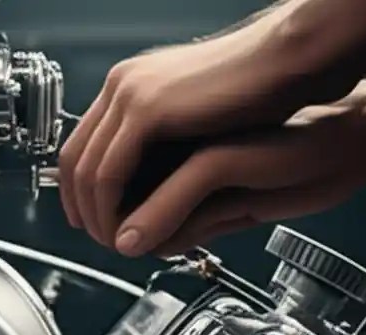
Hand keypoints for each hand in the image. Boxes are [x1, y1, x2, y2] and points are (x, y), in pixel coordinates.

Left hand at [58, 9, 357, 248]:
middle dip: (80, 206)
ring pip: (88, 170)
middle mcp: (122, 85)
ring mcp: (130, 95)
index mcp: (132, 84)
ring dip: (95, 214)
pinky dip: (110, 209)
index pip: (83, 143)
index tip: (87, 218)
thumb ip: (168, 149)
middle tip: (97, 238)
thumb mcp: (197, 122)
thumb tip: (153, 183)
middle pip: (76, 158)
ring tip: (113, 243)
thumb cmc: (258, 89)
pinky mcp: (147, 111)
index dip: (78, 188)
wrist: (289, 61)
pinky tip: (125, 230)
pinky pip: (109, 173)